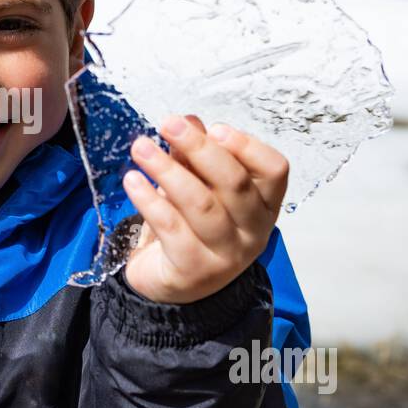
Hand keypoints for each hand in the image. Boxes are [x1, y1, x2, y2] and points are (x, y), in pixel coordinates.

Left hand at [120, 115, 287, 304]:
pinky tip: (133, 181)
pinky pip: (171, 228)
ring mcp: (226, 254)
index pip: (274, 170)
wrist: (172, 286)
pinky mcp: (194, 269)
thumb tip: (187, 122)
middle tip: (169, 124)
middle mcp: (253, 231)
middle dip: (200, 149)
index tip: (214, 128)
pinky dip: (150, 201)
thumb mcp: (197, 187)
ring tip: (141, 147)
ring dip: (168, 170)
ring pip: (201, 204)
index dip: (247, 146)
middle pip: (234, 183)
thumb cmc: (191, 229)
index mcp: (263, 205)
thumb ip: (194, 157)